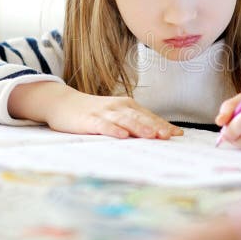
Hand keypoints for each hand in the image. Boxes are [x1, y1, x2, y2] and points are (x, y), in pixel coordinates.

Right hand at [9, 81, 182, 138]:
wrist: (62, 103)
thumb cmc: (93, 112)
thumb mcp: (116, 115)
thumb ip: (135, 123)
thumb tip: (159, 134)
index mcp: (127, 106)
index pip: (149, 116)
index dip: (163, 125)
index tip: (178, 135)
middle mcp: (118, 107)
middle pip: (140, 117)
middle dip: (156, 127)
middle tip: (169, 136)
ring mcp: (104, 112)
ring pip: (125, 120)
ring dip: (139, 127)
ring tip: (152, 135)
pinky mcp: (89, 120)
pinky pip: (103, 125)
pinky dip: (113, 130)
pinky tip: (122, 136)